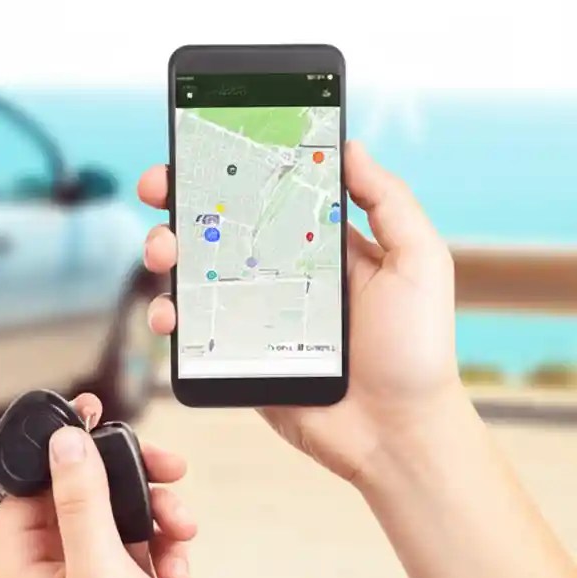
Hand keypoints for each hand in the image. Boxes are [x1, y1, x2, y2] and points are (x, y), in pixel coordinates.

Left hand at [0, 393, 195, 577]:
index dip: (61, 446)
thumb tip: (65, 442)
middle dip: (130, 480)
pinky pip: (141, 546)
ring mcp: (87, 577)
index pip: (29, 483)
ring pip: (119, 516)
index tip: (91, 414)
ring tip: (182, 528)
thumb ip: (83, 504)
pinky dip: (166, 548)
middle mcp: (51, 567)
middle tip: (166, 467)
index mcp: (23, 563)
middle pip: (82, 491)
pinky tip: (179, 568)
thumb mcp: (99, 573)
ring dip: (157, 515)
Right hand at [138, 141, 464, 485]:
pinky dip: (166, 315)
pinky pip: (189, 328)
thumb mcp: (419, 261)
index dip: (233, 165)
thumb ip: (388, 200)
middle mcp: (280, 271)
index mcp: (320, 243)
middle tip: (159, 189)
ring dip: (164, 250)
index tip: (201, 143)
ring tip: (163, 251)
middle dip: (179, 198)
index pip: (269, 190)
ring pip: (192, 271)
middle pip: (217, 222)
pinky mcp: (233, 354)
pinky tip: (168, 314)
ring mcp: (253, 312)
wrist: (395, 434)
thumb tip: (350, 145)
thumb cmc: (416, 351)